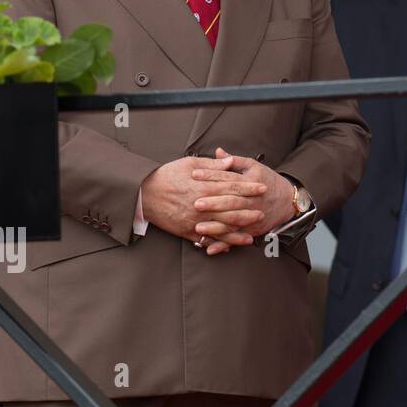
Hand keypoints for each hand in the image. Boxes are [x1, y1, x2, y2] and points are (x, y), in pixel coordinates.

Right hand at [139, 154, 268, 250]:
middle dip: (249, 211)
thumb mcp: (189, 164)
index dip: (249, 188)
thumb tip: (231, 161)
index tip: (262, 188)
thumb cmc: (167, 175)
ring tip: (252, 234)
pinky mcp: (186, 231)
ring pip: (221, 228)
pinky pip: (206, 240)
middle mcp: (202, 205)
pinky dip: (219, 243)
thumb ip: (212, 165)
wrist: (143, 193)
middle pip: (231, 209)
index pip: (233, 186)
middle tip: (263, 212)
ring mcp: (195, 220)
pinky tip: (230, 246)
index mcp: (204, 186)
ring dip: (238, 231)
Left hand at [188, 147, 296, 254]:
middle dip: (213, 203)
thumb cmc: (268, 180)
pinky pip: (236, 238)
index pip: (229, 178)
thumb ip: (235, 160)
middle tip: (195, 203)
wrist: (288, 200)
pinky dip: (223, 244)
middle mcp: (252, 200)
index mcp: (251, 182)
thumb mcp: (254, 166)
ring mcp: (253, 216)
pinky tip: (209, 248)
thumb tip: (218, 152)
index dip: (211, 175)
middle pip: (231, 201)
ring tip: (198, 227)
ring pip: (233, 222)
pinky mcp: (252, 230)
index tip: (194, 174)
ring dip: (216, 226)